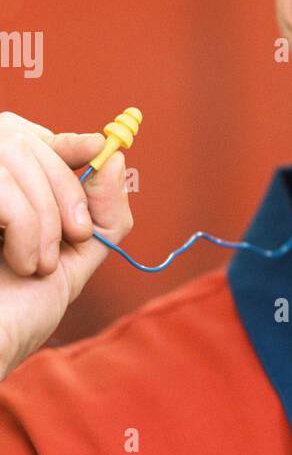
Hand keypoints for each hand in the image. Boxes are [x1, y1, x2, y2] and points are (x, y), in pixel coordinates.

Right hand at [0, 111, 133, 382]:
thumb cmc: (19, 314)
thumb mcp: (76, 259)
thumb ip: (103, 213)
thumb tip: (116, 157)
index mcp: (1, 193)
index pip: (31, 139)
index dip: (66, 141)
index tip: (97, 148)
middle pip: (27, 143)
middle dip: (66, 190)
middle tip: (75, 236)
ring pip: (15, 158)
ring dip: (45, 216)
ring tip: (38, 264)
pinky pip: (3, 190)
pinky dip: (25, 226)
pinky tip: (20, 262)